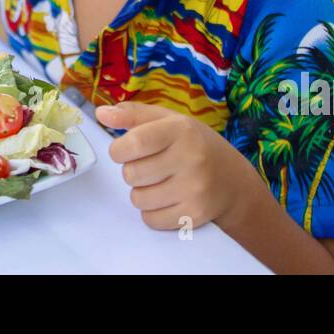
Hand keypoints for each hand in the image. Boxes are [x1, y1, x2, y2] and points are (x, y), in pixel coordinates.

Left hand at [96, 101, 259, 231]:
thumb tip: (100, 113)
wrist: (233, 180)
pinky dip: (152, 212)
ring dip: (141, 193)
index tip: (124, 150)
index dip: (119, 150)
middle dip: (133, 171)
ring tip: (160, 182)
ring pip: (138, 199)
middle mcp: (191, 158)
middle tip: (150, 166)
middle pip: (131, 174)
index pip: (134, 143)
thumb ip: (133, 115)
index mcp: (181, 130)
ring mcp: (195, 189)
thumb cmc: (193, 144)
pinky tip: (168, 199)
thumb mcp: (168, 121)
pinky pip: (151, 220)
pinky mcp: (195, 215)